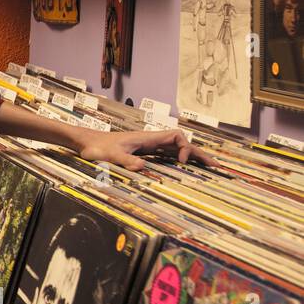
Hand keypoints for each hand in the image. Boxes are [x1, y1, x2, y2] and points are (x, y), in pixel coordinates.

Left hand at [75, 128, 214, 172]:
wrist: (87, 142)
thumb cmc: (98, 147)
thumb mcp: (111, 156)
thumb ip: (125, 160)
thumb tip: (143, 167)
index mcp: (147, 138)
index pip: (176, 136)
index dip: (184, 147)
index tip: (180, 163)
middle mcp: (151, 140)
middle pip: (181, 143)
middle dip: (198, 154)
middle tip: (216, 167)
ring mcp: (149, 146)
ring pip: (176, 149)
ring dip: (192, 157)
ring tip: (210, 168)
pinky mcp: (144, 152)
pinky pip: (167, 154)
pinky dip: (180, 160)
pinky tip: (187, 168)